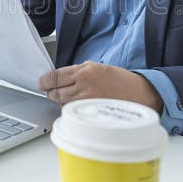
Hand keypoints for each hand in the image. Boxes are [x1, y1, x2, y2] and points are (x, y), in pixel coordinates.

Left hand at [38, 61, 163, 113]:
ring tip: (68, 98)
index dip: (44, 81)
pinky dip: (70, 110)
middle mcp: (83, 86)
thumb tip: (62, 77)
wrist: (140, 94)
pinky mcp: (90, 113)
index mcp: (85, 71)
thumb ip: (80, 71)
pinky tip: (77, 106)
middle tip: (51, 91)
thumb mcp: (99, 68)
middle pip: (55, 92)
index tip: (41, 82)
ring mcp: (86, 101)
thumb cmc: (122, 81)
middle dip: (51, 91)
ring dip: (60, 101)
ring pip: (62, 103)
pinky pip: (73, 112)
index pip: (55, 76)